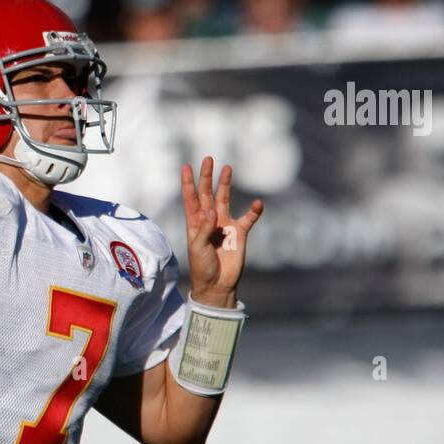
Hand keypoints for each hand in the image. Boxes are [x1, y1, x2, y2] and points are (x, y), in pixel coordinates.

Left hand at [180, 157, 263, 306]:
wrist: (217, 284)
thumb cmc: (202, 267)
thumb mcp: (198, 248)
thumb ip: (204, 229)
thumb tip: (212, 211)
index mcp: (194, 223)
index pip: (190, 198)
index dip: (188, 182)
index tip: (186, 166)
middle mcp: (209, 220)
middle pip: (207, 193)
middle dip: (207, 177)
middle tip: (208, 159)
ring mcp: (224, 224)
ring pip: (225, 199)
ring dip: (225, 184)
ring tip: (227, 168)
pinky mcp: (239, 232)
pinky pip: (248, 218)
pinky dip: (253, 210)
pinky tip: (257, 203)